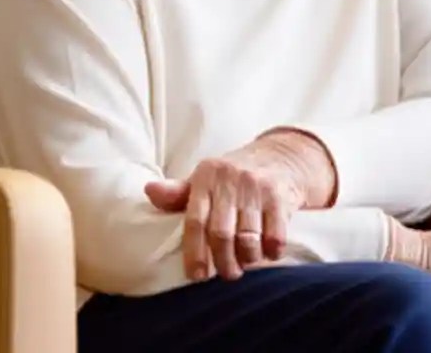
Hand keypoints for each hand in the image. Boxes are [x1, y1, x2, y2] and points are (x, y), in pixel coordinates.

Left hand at [145, 130, 335, 281]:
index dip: (194, 252)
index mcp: (206, 177)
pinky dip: (271, 252)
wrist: (282, 155)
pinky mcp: (281, 196)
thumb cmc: (233, 176)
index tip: (196, 275)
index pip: (194, 220)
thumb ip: (178, 192)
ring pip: (249, 239)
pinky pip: (275, 236)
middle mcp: (231, 180)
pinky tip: (267, 253)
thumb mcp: (204, 178)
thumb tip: (149, 190)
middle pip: (221, 234)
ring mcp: (257, 188)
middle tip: (226, 273)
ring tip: (245, 264)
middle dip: (223, 262)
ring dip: (247, 260)